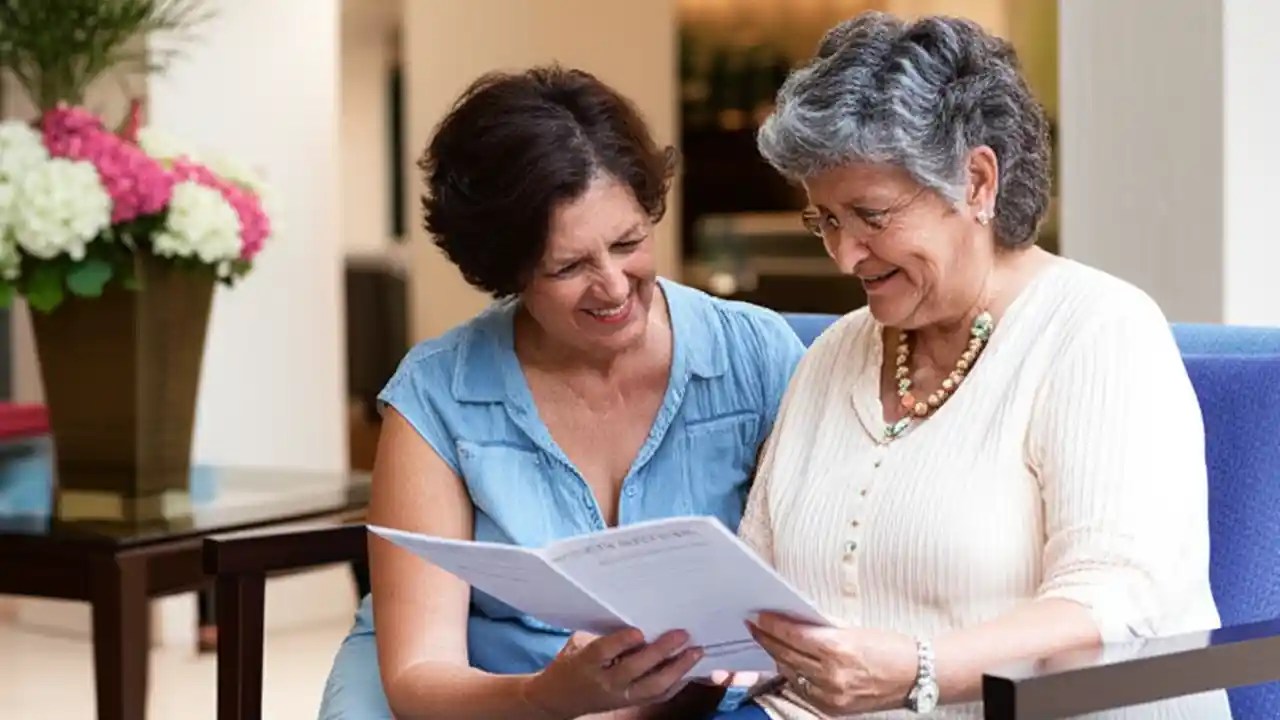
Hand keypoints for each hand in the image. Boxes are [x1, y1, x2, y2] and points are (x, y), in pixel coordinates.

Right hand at [522, 628, 703, 718]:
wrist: (559, 699)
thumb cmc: (571, 663)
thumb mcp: (578, 643)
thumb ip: (604, 633)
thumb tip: (636, 615)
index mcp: (586, 662)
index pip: (603, 651)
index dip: (622, 641)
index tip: (639, 630)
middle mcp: (605, 682)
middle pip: (634, 669)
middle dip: (661, 652)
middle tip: (682, 634)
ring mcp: (620, 697)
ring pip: (652, 687)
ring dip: (677, 669)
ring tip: (696, 652)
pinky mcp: (630, 704)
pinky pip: (658, 696)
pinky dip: (676, 683)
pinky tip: (689, 669)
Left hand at [746, 612, 918, 714]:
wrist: (916, 675)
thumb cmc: (889, 647)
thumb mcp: (854, 630)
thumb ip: (823, 630)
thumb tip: (795, 622)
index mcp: (838, 648)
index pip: (793, 635)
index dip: (771, 625)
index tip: (758, 616)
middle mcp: (831, 674)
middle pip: (786, 654)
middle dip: (766, 639)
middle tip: (754, 626)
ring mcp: (831, 694)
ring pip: (790, 673)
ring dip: (777, 657)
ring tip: (767, 642)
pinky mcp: (833, 708)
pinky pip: (803, 689)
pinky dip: (793, 675)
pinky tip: (788, 663)